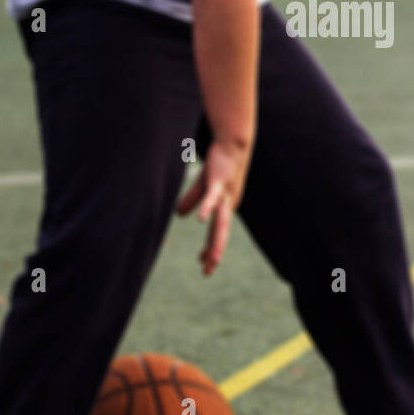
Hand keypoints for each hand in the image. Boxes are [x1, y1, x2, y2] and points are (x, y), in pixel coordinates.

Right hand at [175, 140, 249, 275]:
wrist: (234, 143)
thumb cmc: (220, 164)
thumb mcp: (203, 185)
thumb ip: (192, 199)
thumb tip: (180, 215)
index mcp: (224, 207)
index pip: (216, 233)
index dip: (210, 249)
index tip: (204, 265)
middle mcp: (228, 205)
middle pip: (219, 233)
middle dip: (214, 253)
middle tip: (208, 271)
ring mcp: (225, 195)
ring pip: (220, 222)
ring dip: (216, 241)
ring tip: (213, 258)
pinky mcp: (219, 182)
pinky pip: (212, 198)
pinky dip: (206, 209)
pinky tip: (200, 220)